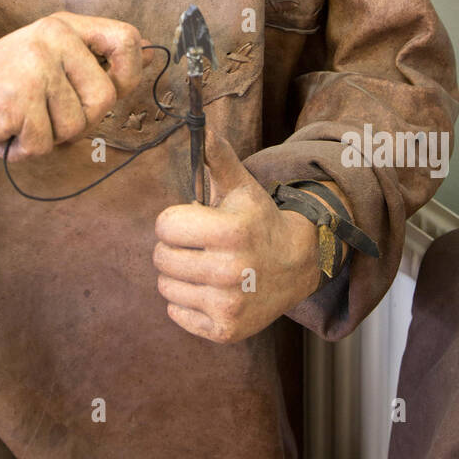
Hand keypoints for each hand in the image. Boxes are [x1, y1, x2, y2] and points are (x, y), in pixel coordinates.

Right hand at [0, 12, 152, 159]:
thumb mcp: (46, 60)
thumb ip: (90, 59)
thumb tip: (148, 55)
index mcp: (62, 26)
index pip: (126, 39)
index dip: (128, 74)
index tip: (107, 92)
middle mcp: (51, 38)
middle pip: (105, 98)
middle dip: (79, 122)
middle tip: (43, 115)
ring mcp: (34, 66)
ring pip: (76, 127)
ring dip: (48, 137)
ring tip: (19, 119)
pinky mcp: (17, 97)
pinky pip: (45, 143)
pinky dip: (24, 149)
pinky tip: (3, 130)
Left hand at [153, 130, 323, 342]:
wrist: (297, 266)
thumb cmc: (259, 222)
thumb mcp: (242, 188)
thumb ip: (218, 158)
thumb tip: (202, 127)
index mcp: (229, 231)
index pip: (164, 225)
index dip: (176, 221)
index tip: (195, 221)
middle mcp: (229, 270)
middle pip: (161, 258)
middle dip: (175, 248)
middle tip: (200, 247)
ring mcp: (228, 304)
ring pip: (165, 286)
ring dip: (178, 275)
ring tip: (204, 268)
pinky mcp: (225, 330)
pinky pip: (176, 313)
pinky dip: (186, 302)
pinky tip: (209, 290)